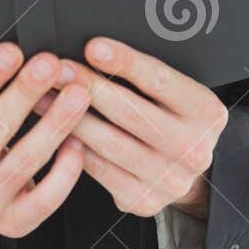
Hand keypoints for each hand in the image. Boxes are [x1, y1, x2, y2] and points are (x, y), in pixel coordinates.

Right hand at [0, 43, 87, 244]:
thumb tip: (15, 59)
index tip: (12, 53)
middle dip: (26, 93)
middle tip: (50, 65)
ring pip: (26, 160)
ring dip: (55, 123)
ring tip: (76, 95)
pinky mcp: (13, 222)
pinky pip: (47, 197)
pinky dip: (65, 169)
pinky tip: (78, 143)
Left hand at [40, 37, 227, 220]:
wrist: (184, 168)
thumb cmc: (169, 118)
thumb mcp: (175, 93)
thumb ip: (145, 75)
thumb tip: (94, 49)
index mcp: (206, 113)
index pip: (161, 81)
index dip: (125, 62)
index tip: (92, 47)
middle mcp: (193, 149)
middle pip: (132, 113)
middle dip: (88, 87)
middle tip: (56, 70)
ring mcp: (170, 180)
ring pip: (110, 144)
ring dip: (70, 118)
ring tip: (42, 97)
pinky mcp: (143, 200)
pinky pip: (99, 170)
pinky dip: (74, 148)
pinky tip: (55, 130)